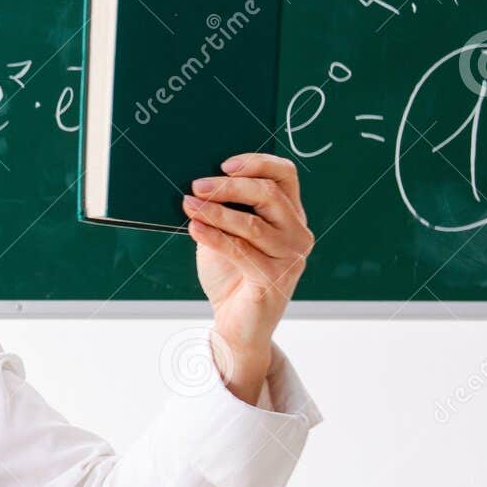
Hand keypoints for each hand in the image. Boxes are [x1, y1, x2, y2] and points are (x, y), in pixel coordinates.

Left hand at [182, 153, 313, 403]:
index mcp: (290, 214)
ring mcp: (291, 257)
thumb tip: (197, 183)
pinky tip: (194, 228)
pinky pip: (241, 250)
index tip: (224, 163)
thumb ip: (222, 210)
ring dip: (216, 212)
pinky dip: (214, 236)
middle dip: (229, 187)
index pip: (285, 175)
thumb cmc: (231, 274)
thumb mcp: (225, 234)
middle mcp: (297, 233)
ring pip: (253, 223)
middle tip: (196, 185)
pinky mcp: (275, 279)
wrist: (235, 324)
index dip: (258, 163)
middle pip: (269, 195)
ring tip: (189, 205)